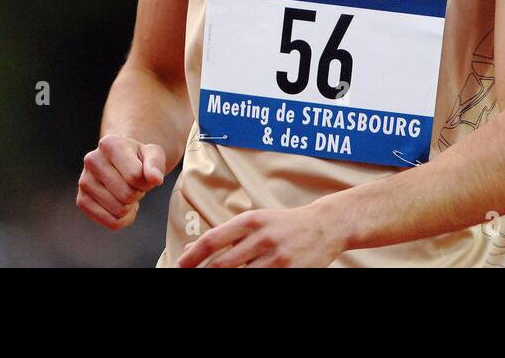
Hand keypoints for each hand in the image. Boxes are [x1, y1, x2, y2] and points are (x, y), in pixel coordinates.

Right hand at [76, 134, 165, 230]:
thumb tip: (156, 179)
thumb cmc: (139, 159)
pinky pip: (111, 223)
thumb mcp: (153, 155)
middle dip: (138, 193)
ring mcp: (84, 181)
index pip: (135, 176)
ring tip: (127, 191)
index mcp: (109, 144)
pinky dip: (123, 219)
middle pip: (127, 195)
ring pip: (119, 211)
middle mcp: (91, 160)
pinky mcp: (81, 201)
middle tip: (135, 185)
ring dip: (130, 206)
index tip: (144, 175)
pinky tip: (121, 205)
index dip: (147, 181)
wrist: (120, 164)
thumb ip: (156, 165)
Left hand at [174, 204, 348, 266]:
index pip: (212, 240)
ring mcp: (276, 258)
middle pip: (221, 264)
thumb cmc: (285, 223)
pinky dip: (248, 283)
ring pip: (239, 277)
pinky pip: (261, 282)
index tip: (179, 266)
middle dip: (202, 274)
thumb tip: (192, 248)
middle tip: (190, 278)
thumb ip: (226, 235)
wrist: (326, 225)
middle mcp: (262, 238)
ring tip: (212, 282)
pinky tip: (241, 280)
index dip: (191, 257)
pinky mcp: (289, 272)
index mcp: (250, 221)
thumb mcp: (255, 221)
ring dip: (221, 281)